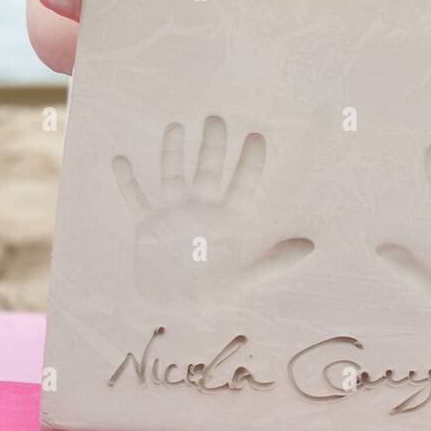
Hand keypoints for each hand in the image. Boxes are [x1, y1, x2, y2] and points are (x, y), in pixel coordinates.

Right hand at [112, 114, 314, 312]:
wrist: (175, 311)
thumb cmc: (213, 293)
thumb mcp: (244, 280)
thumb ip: (273, 263)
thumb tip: (310, 247)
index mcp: (227, 218)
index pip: (242, 185)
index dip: (250, 163)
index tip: (256, 137)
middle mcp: (201, 208)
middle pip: (208, 170)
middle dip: (212, 146)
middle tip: (216, 119)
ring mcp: (173, 214)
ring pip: (173, 176)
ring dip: (172, 153)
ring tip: (175, 126)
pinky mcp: (147, 226)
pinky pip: (136, 200)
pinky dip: (127, 182)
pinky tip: (120, 160)